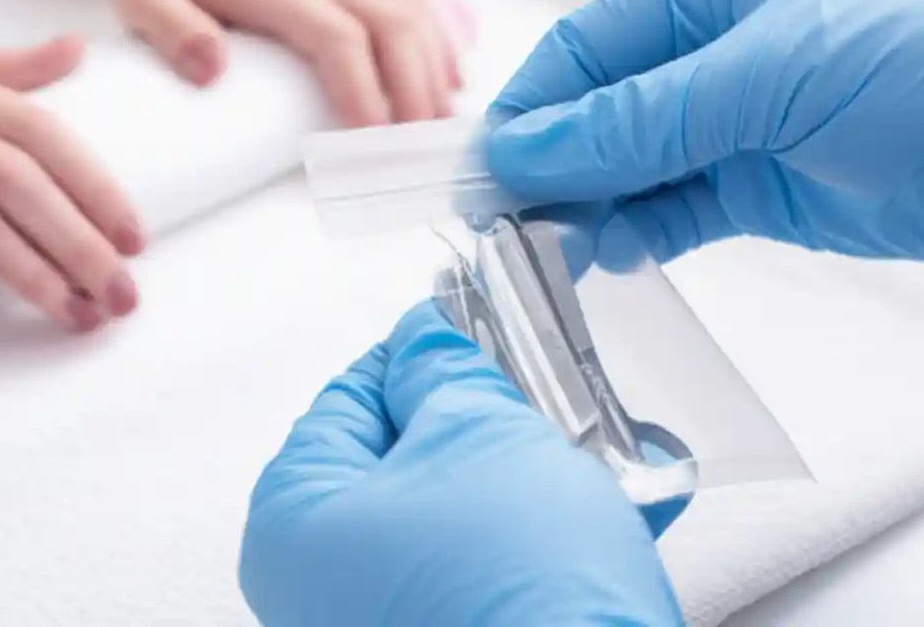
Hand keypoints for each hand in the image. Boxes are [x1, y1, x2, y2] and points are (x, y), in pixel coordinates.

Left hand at [86, 0, 470, 125]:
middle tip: (418, 147)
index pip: (337, 36)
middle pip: (391, 24)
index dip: (363, 88)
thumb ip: (172, 30)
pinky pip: (405, 1)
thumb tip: (213, 70)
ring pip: (408, 11)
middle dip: (414, 88)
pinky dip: (435, 40)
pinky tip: (447, 78)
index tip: (372, 137)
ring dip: (434, 67)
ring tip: (442, 125)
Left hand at [240, 302, 682, 625]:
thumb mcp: (479, 435)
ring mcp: (385, 621)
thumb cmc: (514, 578)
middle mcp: (323, 584)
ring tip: (607, 439)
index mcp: (295, 520)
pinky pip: (492, 573)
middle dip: (490, 417)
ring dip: (535, 474)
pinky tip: (628, 501)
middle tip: (546, 381)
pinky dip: (549, 536)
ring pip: (460, 518)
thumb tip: (423, 339)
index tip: (467, 325)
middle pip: (405, 462)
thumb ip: (443, 371)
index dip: (415, 351)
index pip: (347, 400)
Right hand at [485, 0, 923, 265]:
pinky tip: (608, 253)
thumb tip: (529, 148)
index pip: (589, 47)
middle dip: (551, 162)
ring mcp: (726, 122)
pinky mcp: (747, 188)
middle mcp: (710, 50)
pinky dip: (631, 234)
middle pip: (597, 110)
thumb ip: (640, 120)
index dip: (533, 105)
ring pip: (623, 167)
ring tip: (549, 248)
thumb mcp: (768, 79)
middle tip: (503, 217)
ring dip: (584, 206)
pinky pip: (665, 211)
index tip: (489, 163)